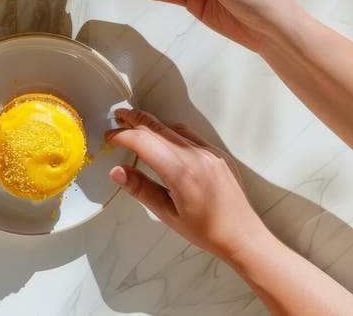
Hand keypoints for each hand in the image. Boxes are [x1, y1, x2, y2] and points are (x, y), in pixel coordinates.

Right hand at [107, 109, 268, 262]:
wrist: (243, 236)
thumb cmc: (206, 232)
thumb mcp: (167, 215)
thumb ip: (141, 189)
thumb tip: (116, 171)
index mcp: (181, 172)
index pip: (143, 141)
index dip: (122, 135)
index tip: (109, 137)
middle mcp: (196, 155)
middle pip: (157, 126)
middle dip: (134, 119)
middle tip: (117, 117)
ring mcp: (209, 151)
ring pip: (173, 127)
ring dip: (152, 122)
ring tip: (135, 123)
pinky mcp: (217, 152)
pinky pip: (189, 134)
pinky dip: (170, 130)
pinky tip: (162, 135)